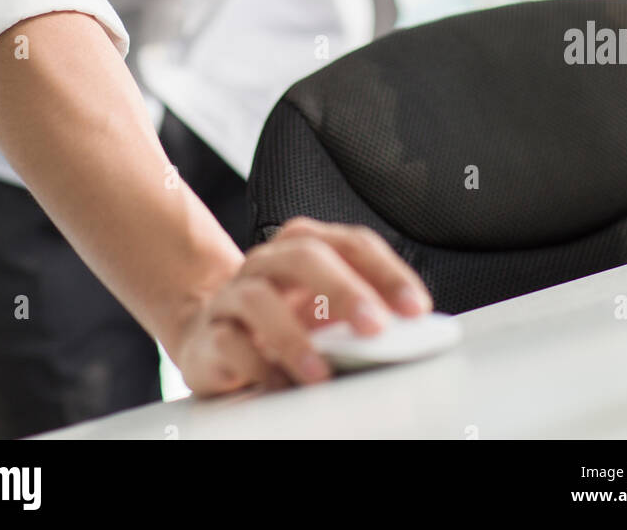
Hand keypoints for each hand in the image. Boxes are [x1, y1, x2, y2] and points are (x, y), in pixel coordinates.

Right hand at [168, 216, 432, 396]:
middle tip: (375, 326)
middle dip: (345, 290)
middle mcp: (269, 262)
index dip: (386, 271)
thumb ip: (360, 312)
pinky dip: (256, 364)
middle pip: (305, 255)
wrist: (212, 333)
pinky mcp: (210, 334)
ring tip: (321, 372)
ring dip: (293, 337)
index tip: (416, 307)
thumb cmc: (282, 319)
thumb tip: (409, 333)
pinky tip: (279, 384)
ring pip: (259, 298)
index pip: (351, 243)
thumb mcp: (325, 310)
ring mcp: (236, 295)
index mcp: (305, 247)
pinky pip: (229, 342)